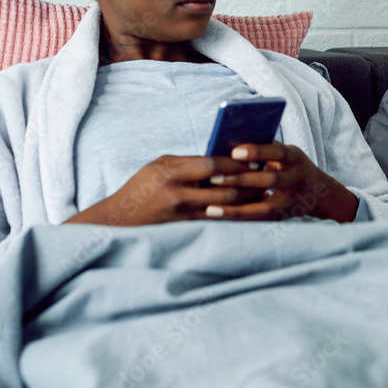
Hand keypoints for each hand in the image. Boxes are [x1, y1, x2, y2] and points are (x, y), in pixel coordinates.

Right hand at [64, 155, 262, 226]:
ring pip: (225, 210)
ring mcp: (183, 216)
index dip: (237, 164)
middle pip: (225, 191)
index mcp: (172, 174)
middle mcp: (179, 196)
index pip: (213, 166)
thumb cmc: (142, 186)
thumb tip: (223, 157)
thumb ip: (190, 162)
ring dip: (247, 201)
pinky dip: (236, 214)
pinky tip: (248, 208)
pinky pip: (218, 222)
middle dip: (249, 184)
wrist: (120, 220)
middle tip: (266, 176)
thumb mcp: (161, 166)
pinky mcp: (187, 230)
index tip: (255, 159)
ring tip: (262, 192)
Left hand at [204, 142, 359, 223]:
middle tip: (214, 179)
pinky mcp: (282, 217)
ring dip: (237, 208)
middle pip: (270, 181)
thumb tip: (229, 144)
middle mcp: (296, 180)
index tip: (234, 152)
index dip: (257, 152)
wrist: (317, 192)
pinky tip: (220, 218)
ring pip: (265, 208)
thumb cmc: (289, 165)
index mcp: (296, 158)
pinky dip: (239, 219)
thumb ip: (263, 148)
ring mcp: (291, 201)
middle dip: (241, 180)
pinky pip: (258, 221)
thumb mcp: (283, 152)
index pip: (277, 153)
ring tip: (211, 207)